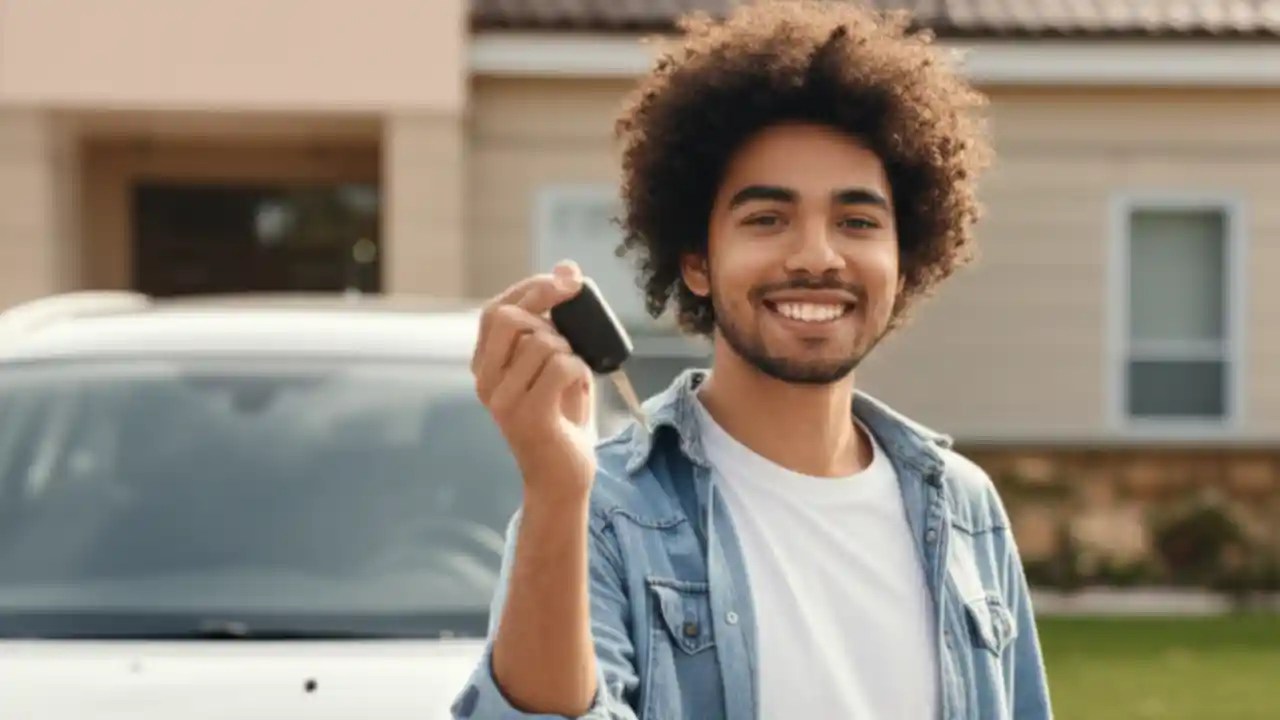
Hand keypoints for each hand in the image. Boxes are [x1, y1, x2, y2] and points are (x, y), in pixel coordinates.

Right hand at [472, 260, 596, 501]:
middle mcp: (485, 382)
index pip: (495, 310)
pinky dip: (580, 371)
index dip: (531, 288)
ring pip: (542, 342)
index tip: (567, 280)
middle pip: (509, 319)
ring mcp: (503, 402)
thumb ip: (557, 320)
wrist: (563, 477)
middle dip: (550, 315)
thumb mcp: (556, 361)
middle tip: (573, 337)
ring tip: (573, 377)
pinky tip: (578, 390)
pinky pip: (561, 366)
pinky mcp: (529, 417)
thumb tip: (567, 267)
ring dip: (571, 351)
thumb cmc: (562, 416)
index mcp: (485, 366)